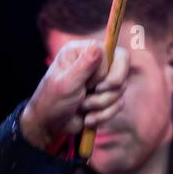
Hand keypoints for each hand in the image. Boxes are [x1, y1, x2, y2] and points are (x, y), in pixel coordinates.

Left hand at [19, 38, 129, 152]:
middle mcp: (93, 61)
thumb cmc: (52, 102)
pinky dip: (103, 114)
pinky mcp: (105, 96)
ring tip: (82, 107)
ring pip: (120, 89)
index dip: (105, 72)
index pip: (112, 52)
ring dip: (100, 104)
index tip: (88, 84)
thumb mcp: (66, 84)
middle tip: (91, 95)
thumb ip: (83, 66)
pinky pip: (119, 104)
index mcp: (81, 51)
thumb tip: (97, 47)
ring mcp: (101, 79)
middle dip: (108, 89)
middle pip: (122, 68)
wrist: (50, 126)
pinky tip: (87, 117)